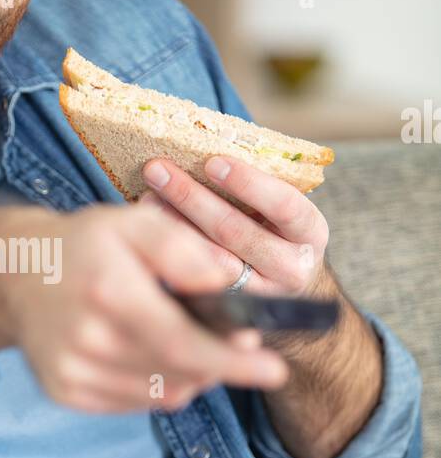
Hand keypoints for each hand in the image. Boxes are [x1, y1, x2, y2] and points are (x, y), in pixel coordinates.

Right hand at [1, 201, 288, 412]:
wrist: (14, 274)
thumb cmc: (83, 246)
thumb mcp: (133, 223)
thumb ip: (184, 248)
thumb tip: (229, 282)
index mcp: (109, 294)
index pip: (183, 345)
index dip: (233, 362)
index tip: (274, 370)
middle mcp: (87, 341)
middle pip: (179, 374)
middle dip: (220, 363)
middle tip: (237, 341)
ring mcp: (73, 373)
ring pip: (162, 394)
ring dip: (191, 373)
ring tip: (183, 336)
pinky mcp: (66, 393)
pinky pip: (135, 403)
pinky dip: (157, 383)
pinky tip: (147, 350)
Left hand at [140, 154, 331, 300]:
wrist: (287, 291)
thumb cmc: (276, 232)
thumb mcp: (281, 208)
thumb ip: (256, 185)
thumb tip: (203, 146)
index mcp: (310, 231)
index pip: (284, 205)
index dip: (248, 183)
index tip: (212, 161)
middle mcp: (293, 267)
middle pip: (236, 232)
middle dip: (192, 197)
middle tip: (157, 170)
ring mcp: (262, 294)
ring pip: (211, 260)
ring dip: (174, 225)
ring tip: (147, 198)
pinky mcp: (232, 311)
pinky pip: (197, 282)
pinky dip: (171, 255)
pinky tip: (150, 233)